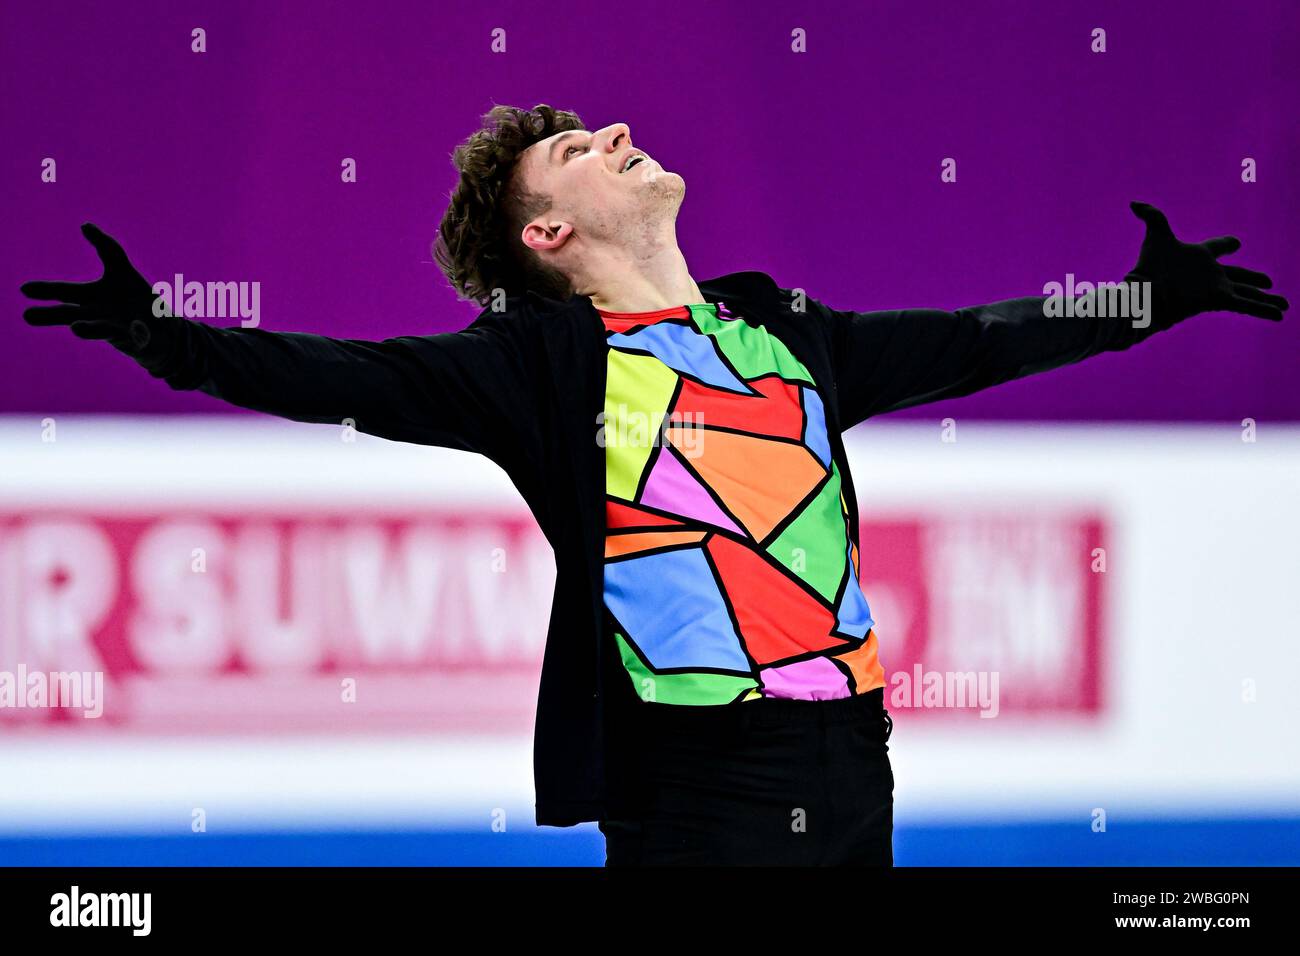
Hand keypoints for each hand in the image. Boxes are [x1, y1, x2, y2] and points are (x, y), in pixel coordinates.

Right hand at [21, 223, 163, 353]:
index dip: (45, 291)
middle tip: (28, 316)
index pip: (64, 293)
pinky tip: (134, 329)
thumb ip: (106, 249)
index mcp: (90, 299)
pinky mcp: (138, 339)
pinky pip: (136, 336)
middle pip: (71, 314)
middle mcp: (97, 315)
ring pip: (99, 329)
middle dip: (51, 315)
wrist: (161, 331)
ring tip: (75, 327)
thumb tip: (84, 225)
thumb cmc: (134, 299)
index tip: (24, 289)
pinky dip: (135, 333)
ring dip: (88, 329)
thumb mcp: (121, 270)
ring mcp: (116, 328)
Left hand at [1128, 201, 1287, 322]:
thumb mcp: (1157, 237)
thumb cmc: (1151, 266)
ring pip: (1247, 293)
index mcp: (1199, 257)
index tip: (1236, 244)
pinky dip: (1263, 310)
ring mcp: (1215, 288)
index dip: (1226, 245)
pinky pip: (1246, 305)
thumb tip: (1133, 203)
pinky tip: (1279, 315)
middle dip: (1253, 279)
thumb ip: (1151, 216)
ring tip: (1284, 305)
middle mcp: (1209, 274)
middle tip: (1268, 282)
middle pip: (1237, 276)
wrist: (1147, 292)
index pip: (1216, 248)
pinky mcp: (1218, 300)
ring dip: (1266, 299)